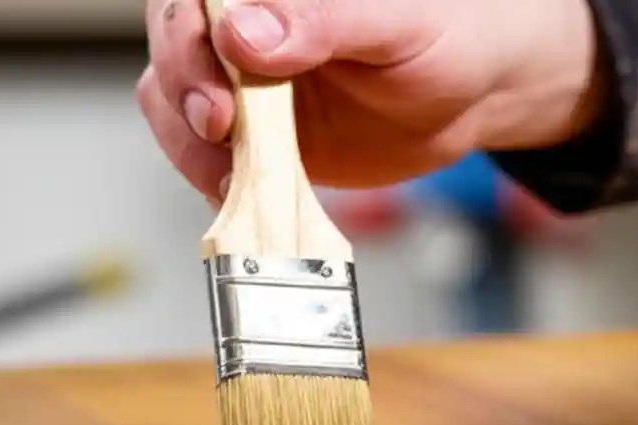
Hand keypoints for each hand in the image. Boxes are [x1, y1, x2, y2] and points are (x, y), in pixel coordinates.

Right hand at [138, 0, 605, 201]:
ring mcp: (237, 75)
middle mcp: (240, 20)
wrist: (469, 96)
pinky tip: (236, 190)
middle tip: (220, 125)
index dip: (191, 33)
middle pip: (171, 41)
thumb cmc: (444, 36)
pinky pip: (199, 151)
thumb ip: (324, 20)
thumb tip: (246, 33)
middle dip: (184, 87)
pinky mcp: (246, 131)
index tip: (221, 74)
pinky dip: (208, 176)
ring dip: (186, 141)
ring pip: (168, 97)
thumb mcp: (397, 22)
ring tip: (228, 174)